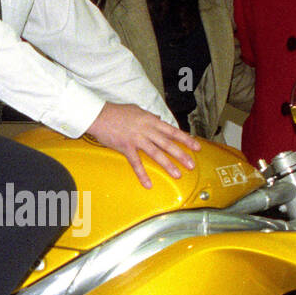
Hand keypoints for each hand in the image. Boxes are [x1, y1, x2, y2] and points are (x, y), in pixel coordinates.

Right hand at [84, 102, 199, 187]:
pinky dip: (142, 174)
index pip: (172, 131)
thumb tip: (159, 119)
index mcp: (150, 121)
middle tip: (191, 165)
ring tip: (177, 174)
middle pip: (167, 144)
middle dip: (181, 155)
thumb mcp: (136, 110)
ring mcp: (137, 139)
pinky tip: (148, 184)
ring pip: (156, 153)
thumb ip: (149, 116)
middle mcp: (146, 130)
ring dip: (168, 165)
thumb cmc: (116, 112)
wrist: (99, 115)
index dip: (186, 139)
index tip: (196, 147)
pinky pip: (136, 163)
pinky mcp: (126, 147)